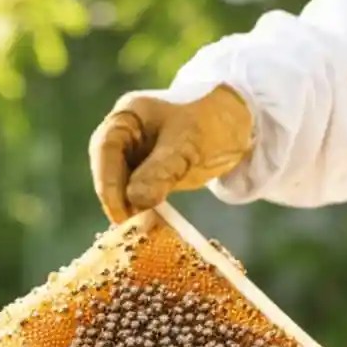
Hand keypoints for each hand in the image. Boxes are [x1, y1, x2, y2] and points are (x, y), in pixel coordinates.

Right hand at [89, 85, 253, 222]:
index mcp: (128, 116)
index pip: (105, 149)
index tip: (119, 214)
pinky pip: (137, 193)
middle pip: (108, 169)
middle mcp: (125, 135)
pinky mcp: (147, 173)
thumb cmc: (213, 122)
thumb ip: (161, 169)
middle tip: (128, 228)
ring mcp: (135, 154)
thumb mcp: (189, 144)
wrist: (241, 123)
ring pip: (121, 185)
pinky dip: (142, 209)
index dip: (108, 183)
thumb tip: (134, 199)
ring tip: (139, 230)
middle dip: (116, 198)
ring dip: (128, 207)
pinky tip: (150, 225)